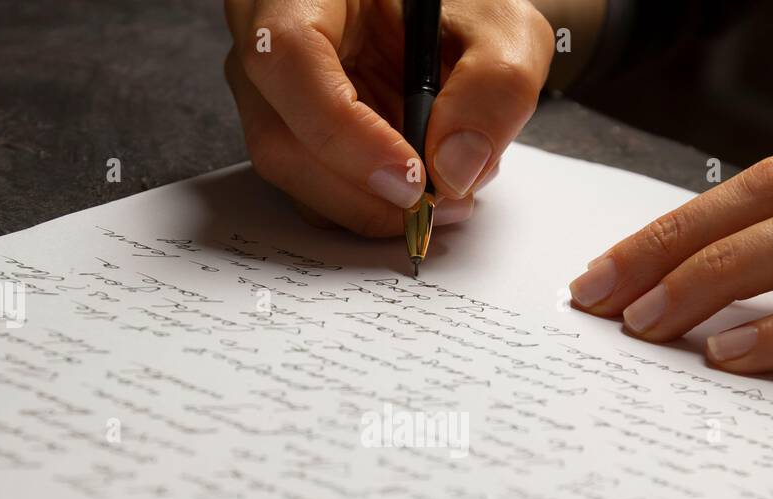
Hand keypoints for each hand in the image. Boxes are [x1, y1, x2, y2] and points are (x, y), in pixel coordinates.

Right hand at [223, 0, 553, 235]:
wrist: (453, 23)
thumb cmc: (464, 10)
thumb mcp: (503, 29)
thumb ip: (495, 87)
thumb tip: (454, 171)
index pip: (288, 58)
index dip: (344, 130)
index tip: (411, 177)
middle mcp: (269, 40)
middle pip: (279, 138)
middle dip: (363, 191)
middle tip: (438, 204)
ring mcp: (271, 94)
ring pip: (293, 176)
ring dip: (369, 205)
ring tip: (443, 196)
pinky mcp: (292, 135)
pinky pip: (313, 188)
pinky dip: (368, 204)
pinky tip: (419, 189)